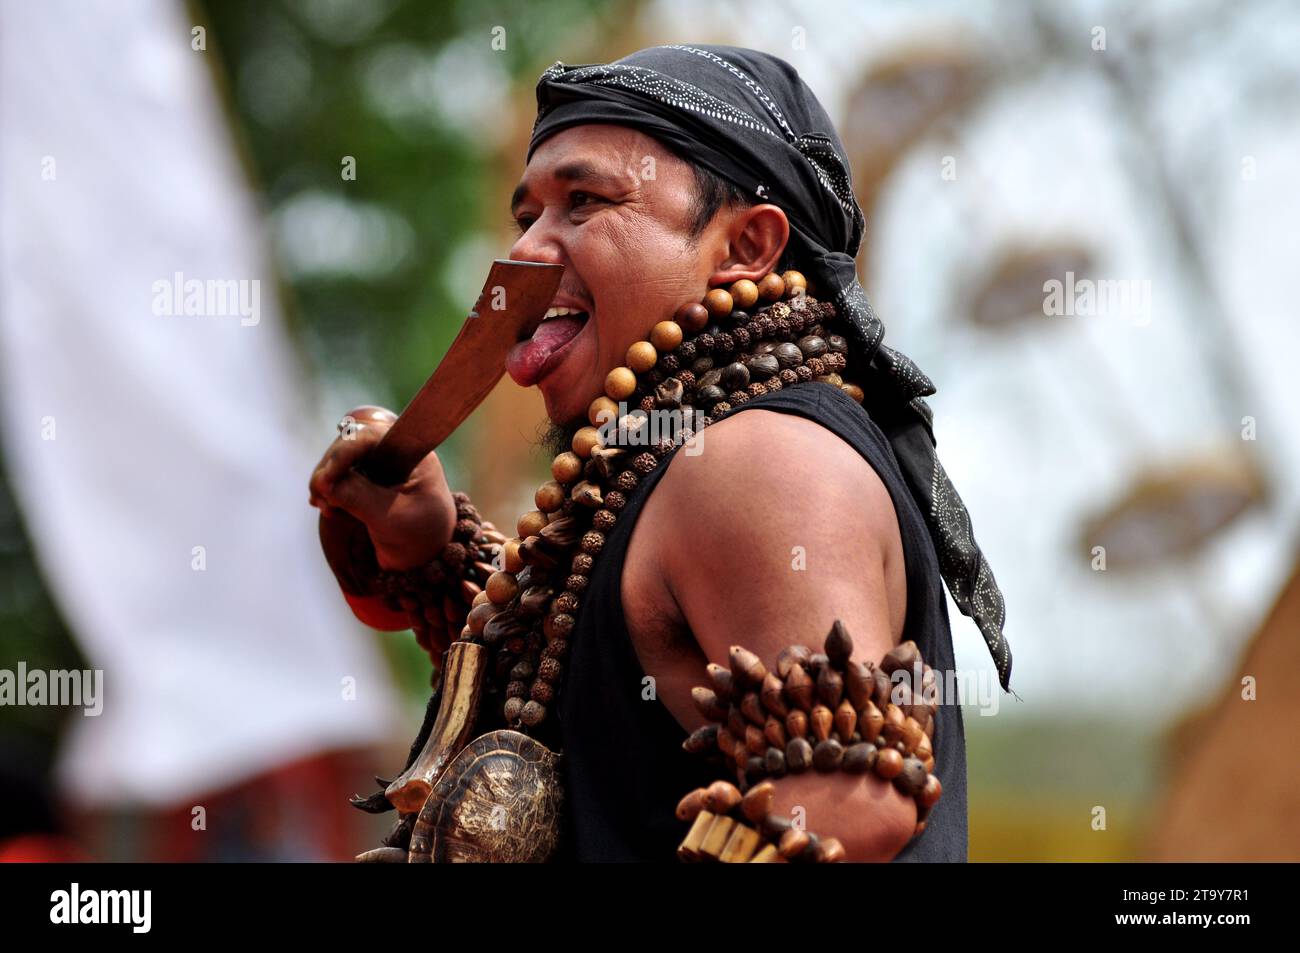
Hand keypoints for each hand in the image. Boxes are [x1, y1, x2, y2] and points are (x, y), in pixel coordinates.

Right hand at [309, 405, 457, 575]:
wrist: (427, 553)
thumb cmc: (420, 534)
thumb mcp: (392, 519)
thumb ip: (360, 499)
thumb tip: (323, 483)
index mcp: (411, 453)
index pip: (371, 437)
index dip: (344, 453)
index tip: (326, 480)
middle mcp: (394, 450)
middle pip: (349, 444)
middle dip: (329, 470)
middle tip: (320, 499)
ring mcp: (378, 461)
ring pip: (339, 458)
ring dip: (325, 481)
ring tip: (325, 507)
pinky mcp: (365, 476)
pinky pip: (338, 473)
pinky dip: (327, 488)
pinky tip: (326, 506)